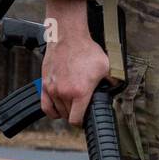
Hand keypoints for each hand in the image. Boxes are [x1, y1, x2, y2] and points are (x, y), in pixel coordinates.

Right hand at [40, 0, 110, 125]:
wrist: (68, 37)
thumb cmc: (86, 50)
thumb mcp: (106, 67)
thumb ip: (111, 82)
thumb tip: (114, 91)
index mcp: (80, 92)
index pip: (76, 120)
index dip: (82, 122)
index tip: (86, 119)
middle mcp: (64, 93)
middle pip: (68, 116)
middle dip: (77, 113)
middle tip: (83, 106)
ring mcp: (52, 89)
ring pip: (58, 111)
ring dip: (66, 110)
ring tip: (73, 103)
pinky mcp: (44, 84)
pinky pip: (45, 107)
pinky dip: (52, 110)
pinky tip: (59, 108)